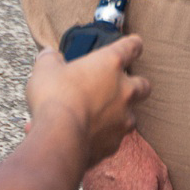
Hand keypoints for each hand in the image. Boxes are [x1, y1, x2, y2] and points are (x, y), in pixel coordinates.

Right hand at [25, 36, 148, 167]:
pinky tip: (84, 137)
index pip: (132, 47)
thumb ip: (50, 59)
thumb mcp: (46, 70)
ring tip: (97, 117)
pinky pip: (113, 138)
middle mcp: (124, 90)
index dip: (133, 45)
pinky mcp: (115, 143)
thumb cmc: (55, 97)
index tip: (133, 45)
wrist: (59, 138)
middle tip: (119, 87)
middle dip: (136, 86)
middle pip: (143, 85)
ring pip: (131, 115)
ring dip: (118, 115)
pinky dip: (102, 136)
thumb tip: (49, 54)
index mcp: (110, 64)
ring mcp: (123, 119)